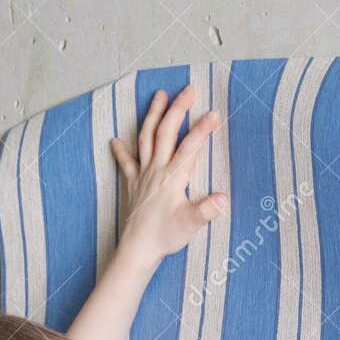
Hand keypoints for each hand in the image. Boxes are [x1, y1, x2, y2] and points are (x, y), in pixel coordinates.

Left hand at [110, 83, 227, 266]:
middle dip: (178, 108)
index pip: (190, 146)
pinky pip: (126, 162)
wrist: (137, 250)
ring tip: (159, 95)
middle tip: (189, 89)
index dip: (203, 129)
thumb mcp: (190, 224)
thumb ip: (206, 210)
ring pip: (146, 138)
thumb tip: (223, 198)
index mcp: (173, 177)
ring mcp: (143, 175)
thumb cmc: (165, 237)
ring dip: (153, 115)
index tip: (214, 113)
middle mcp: (157, 170)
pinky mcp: (133, 184)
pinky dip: (121, 150)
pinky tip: (116, 140)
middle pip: (166, 132)